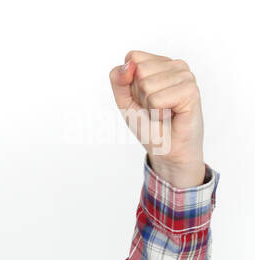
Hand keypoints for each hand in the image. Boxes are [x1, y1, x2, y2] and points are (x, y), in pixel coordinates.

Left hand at [109, 50, 204, 187]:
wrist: (167, 151)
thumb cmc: (150, 127)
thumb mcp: (126, 102)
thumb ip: (118, 80)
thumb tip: (129, 64)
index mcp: (161, 63)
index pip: (132, 57)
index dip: (130, 84)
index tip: (144, 100)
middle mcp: (175, 65)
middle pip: (139, 71)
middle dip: (140, 97)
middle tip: (155, 109)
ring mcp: (185, 76)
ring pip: (147, 85)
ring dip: (150, 108)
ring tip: (164, 114)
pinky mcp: (190, 90)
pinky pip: (157, 99)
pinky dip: (158, 114)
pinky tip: (171, 116)